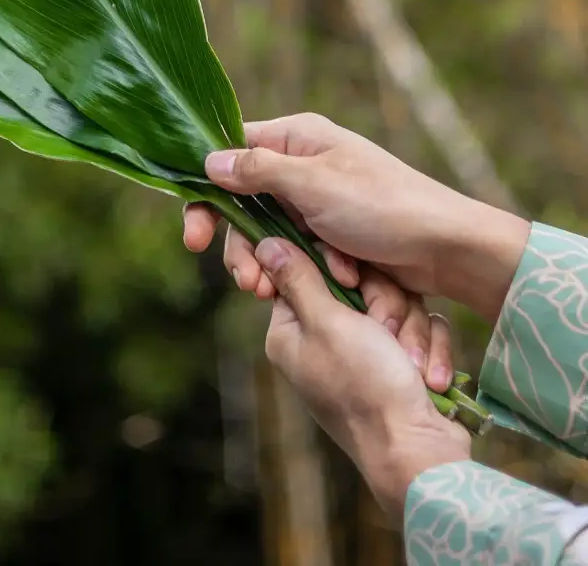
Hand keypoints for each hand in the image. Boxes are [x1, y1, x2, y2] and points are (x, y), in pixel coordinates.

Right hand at [183, 113, 529, 322]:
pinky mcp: (334, 232)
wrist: (449, 249)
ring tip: (277, 294)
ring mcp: (319, 200)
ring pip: (271, 233)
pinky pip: (302, 250)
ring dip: (275, 264)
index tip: (195, 237)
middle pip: (245, 203)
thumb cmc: (384, 206)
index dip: (207, 194)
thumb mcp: (314, 185)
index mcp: (297, 139)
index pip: (231, 156)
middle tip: (246, 282)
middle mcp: (303, 165)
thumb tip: (209, 160)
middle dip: (242, 246)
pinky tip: (336, 283)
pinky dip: (310, 269)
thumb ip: (257, 172)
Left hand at [257, 236, 470, 521]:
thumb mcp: (327, 322)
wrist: (420, 452)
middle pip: (353, 287)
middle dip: (381, 305)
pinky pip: (413, 335)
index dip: (333, 267)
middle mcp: (317, 343)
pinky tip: (429, 378)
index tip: (351, 279)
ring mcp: (357, 358)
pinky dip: (424, 352)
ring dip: (408, 330)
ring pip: (389, 307)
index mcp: (289, 331)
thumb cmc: (366, 385)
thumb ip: (297, 278)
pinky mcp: (393, 368)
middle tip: (387, 330)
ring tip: (410, 362)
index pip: (300, 272)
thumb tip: (264, 243)